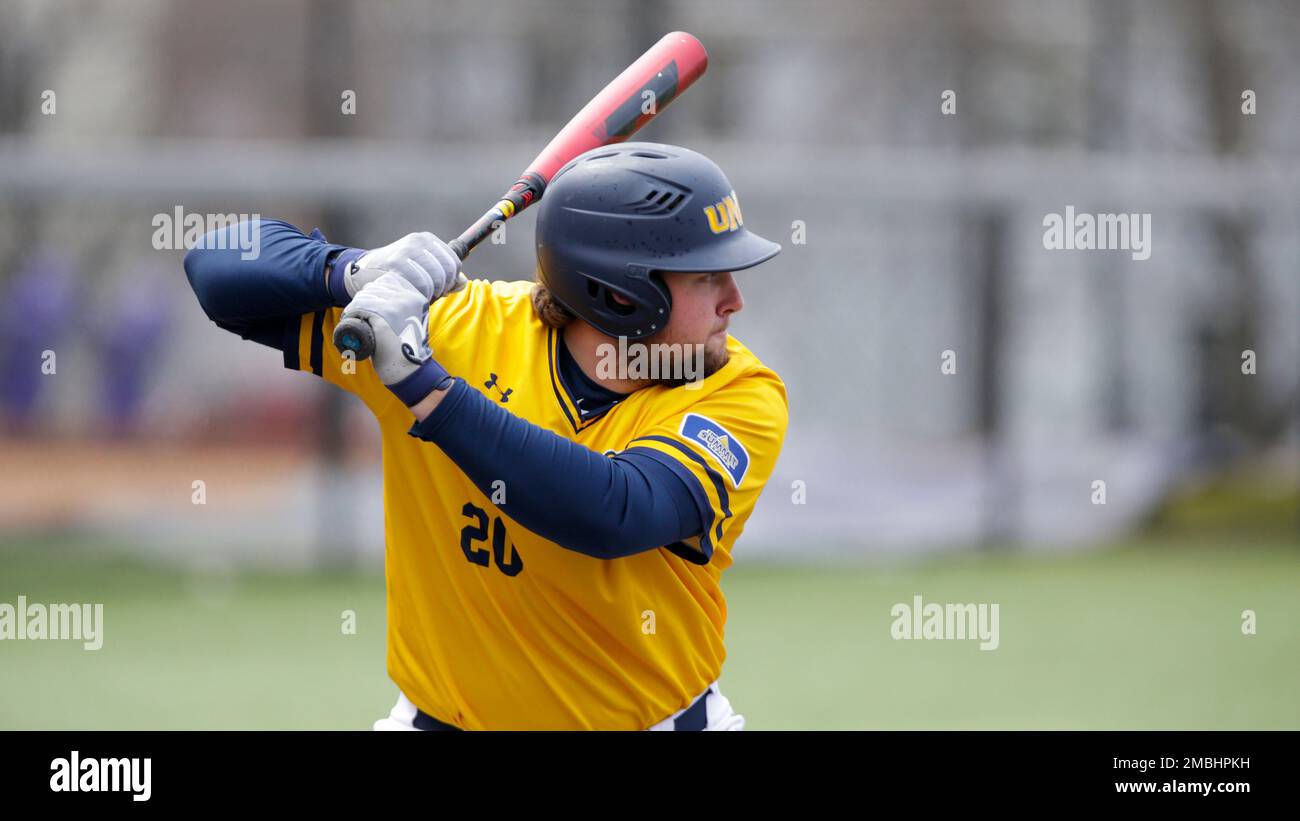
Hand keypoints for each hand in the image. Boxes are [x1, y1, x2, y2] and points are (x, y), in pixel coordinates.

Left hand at [339, 272, 452, 405]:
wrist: (408, 370)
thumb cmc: (407, 349)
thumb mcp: (411, 323)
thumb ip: (402, 311)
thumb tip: (383, 301)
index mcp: (416, 298)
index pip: (388, 281)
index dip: (375, 290)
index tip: (368, 301)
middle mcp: (407, 299)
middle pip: (375, 287)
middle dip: (363, 297)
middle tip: (356, 311)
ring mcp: (395, 307)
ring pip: (365, 296)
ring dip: (355, 305)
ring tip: (351, 315)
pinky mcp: (381, 317)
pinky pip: (360, 307)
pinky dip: (352, 312)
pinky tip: (349, 318)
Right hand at [345, 232, 466, 301]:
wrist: (361, 273)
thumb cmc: (396, 274)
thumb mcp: (422, 269)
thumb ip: (446, 275)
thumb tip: (462, 282)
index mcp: (427, 240)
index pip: (453, 262)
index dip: (451, 281)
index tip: (441, 289)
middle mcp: (417, 242)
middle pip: (446, 272)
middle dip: (440, 289)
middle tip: (429, 295)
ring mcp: (405, 251)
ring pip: (433, 280)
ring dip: (428, 294)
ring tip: (416, 295)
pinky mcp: (394, 264)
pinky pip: (418, 285)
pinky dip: (417, 295)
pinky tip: (408, 294)